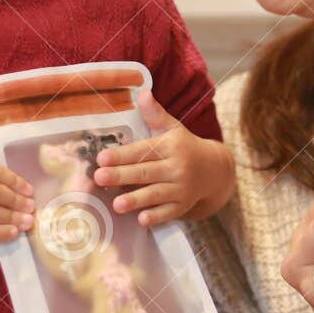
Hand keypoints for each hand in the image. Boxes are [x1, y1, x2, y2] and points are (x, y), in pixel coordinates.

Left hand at [91, 90, 235, 224]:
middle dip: (122, 176)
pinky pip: (169, 213)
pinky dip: (157, 217)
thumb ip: (154, 113)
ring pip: (156, 194)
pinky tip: (141, 219)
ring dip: (136, 200)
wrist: (213, 170)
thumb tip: (141, 92)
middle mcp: (177, 167)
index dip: (122, 154)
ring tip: (116, 204)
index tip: (102, 157)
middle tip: (100, 178)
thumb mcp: (172, 128)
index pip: (143, 150)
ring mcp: (181, 188)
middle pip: (146, 172)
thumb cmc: (183, 146)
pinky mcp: (183, 205)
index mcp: (171, 146)